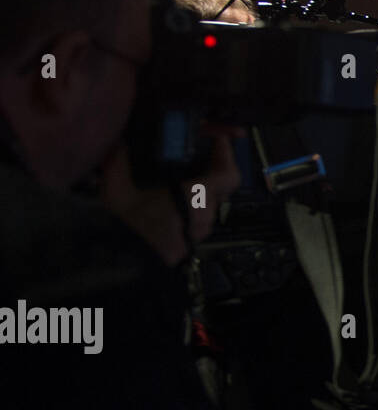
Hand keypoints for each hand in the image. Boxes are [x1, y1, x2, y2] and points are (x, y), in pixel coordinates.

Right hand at [97, 125, 242, 265]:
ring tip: (186, 171)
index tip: (218, 140)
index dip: (226, 154)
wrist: (126, 269)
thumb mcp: (117, 194)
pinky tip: (175, 195)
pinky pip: (202, 215)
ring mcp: (200, 231)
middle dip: (214, 167)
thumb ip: (117, 164)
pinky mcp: (193, 240)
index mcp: (194, 199)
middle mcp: (204, 215)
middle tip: (201, 150)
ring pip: (213, 201)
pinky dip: (194, 202)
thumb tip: (116, 144)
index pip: (229, 175)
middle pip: (222, 186)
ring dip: (204, 186)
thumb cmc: (127, 233)